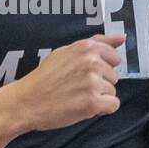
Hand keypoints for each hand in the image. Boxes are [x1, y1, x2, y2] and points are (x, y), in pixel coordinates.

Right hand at [5, 32, 123, 131]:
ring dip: (99, 97)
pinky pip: (113, 105)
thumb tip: (121, 38)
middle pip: (114, 76)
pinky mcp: (92, 102)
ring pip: (112, 91)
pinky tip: (84, 107)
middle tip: (77, 87)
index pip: (114, 57)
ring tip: (77, 97)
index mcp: (86, 48)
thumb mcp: (66, 52)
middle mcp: (92, 62)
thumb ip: (97, 43)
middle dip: (100, 83)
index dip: (102, 68)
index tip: (86, 74)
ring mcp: (93, 82)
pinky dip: (101, 109)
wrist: (27, 101)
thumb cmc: (45, 78)